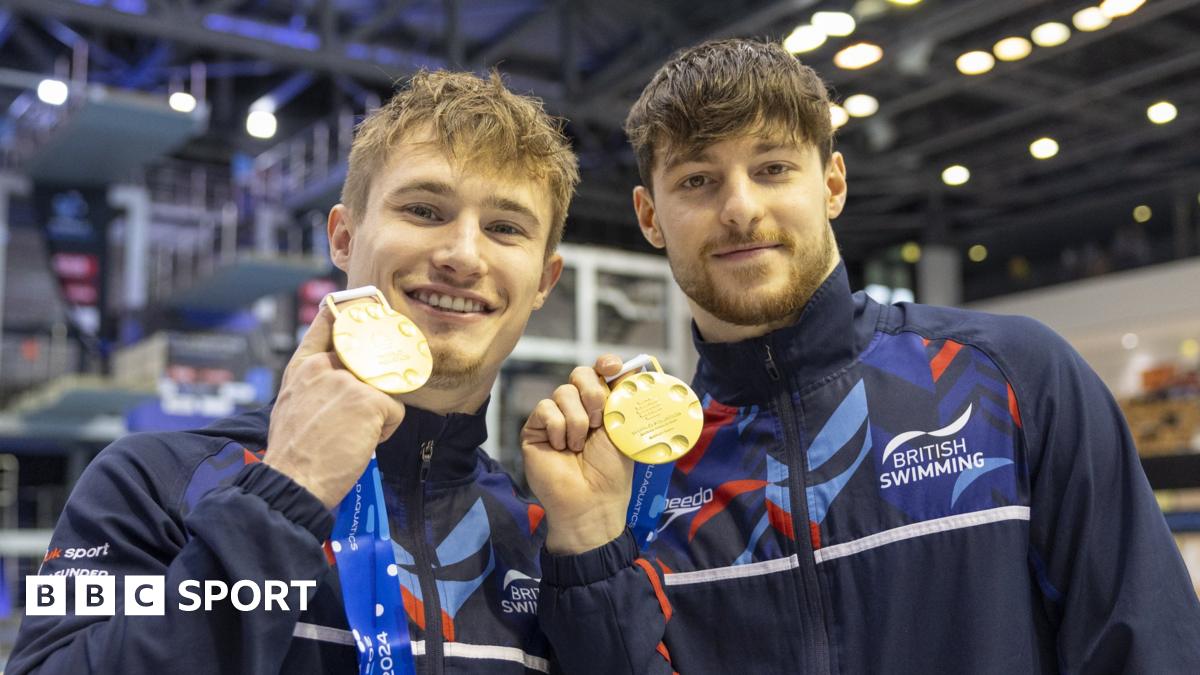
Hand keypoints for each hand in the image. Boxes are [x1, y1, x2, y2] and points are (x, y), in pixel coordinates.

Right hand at [263, 301, 406, 507]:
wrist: (293, 480)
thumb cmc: (293, 452)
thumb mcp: (290, 405)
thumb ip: (313, 385)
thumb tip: (338, 384)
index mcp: (302, 367)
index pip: (326, 324)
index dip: (344, 313)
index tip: (359, 304)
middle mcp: (324, 367)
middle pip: (366, 358)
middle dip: (371, 384)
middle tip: (361, 410)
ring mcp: (348, 381)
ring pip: (382, 388)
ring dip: (376, 414)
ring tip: (355, 434)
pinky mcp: (370, 400)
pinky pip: (395, 410)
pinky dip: (386, 431)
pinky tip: (363, 443)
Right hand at [522, 355, 634, 554]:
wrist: (590, 499)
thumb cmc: (611, 471)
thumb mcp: (624, 430)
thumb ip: (624, 400)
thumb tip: (630, 369)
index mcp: (601, 407)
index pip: (601, 372)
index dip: (606, 364)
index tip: (613, 368)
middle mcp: (578, 408)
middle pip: (580, 374)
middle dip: (592, 392)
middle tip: (597, 420)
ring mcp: (555, 417)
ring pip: (563, 392)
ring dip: (577, 420)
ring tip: (579, 446)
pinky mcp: (535, 429)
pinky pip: (546, 409)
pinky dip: (558, 428)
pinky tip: (562, 448)